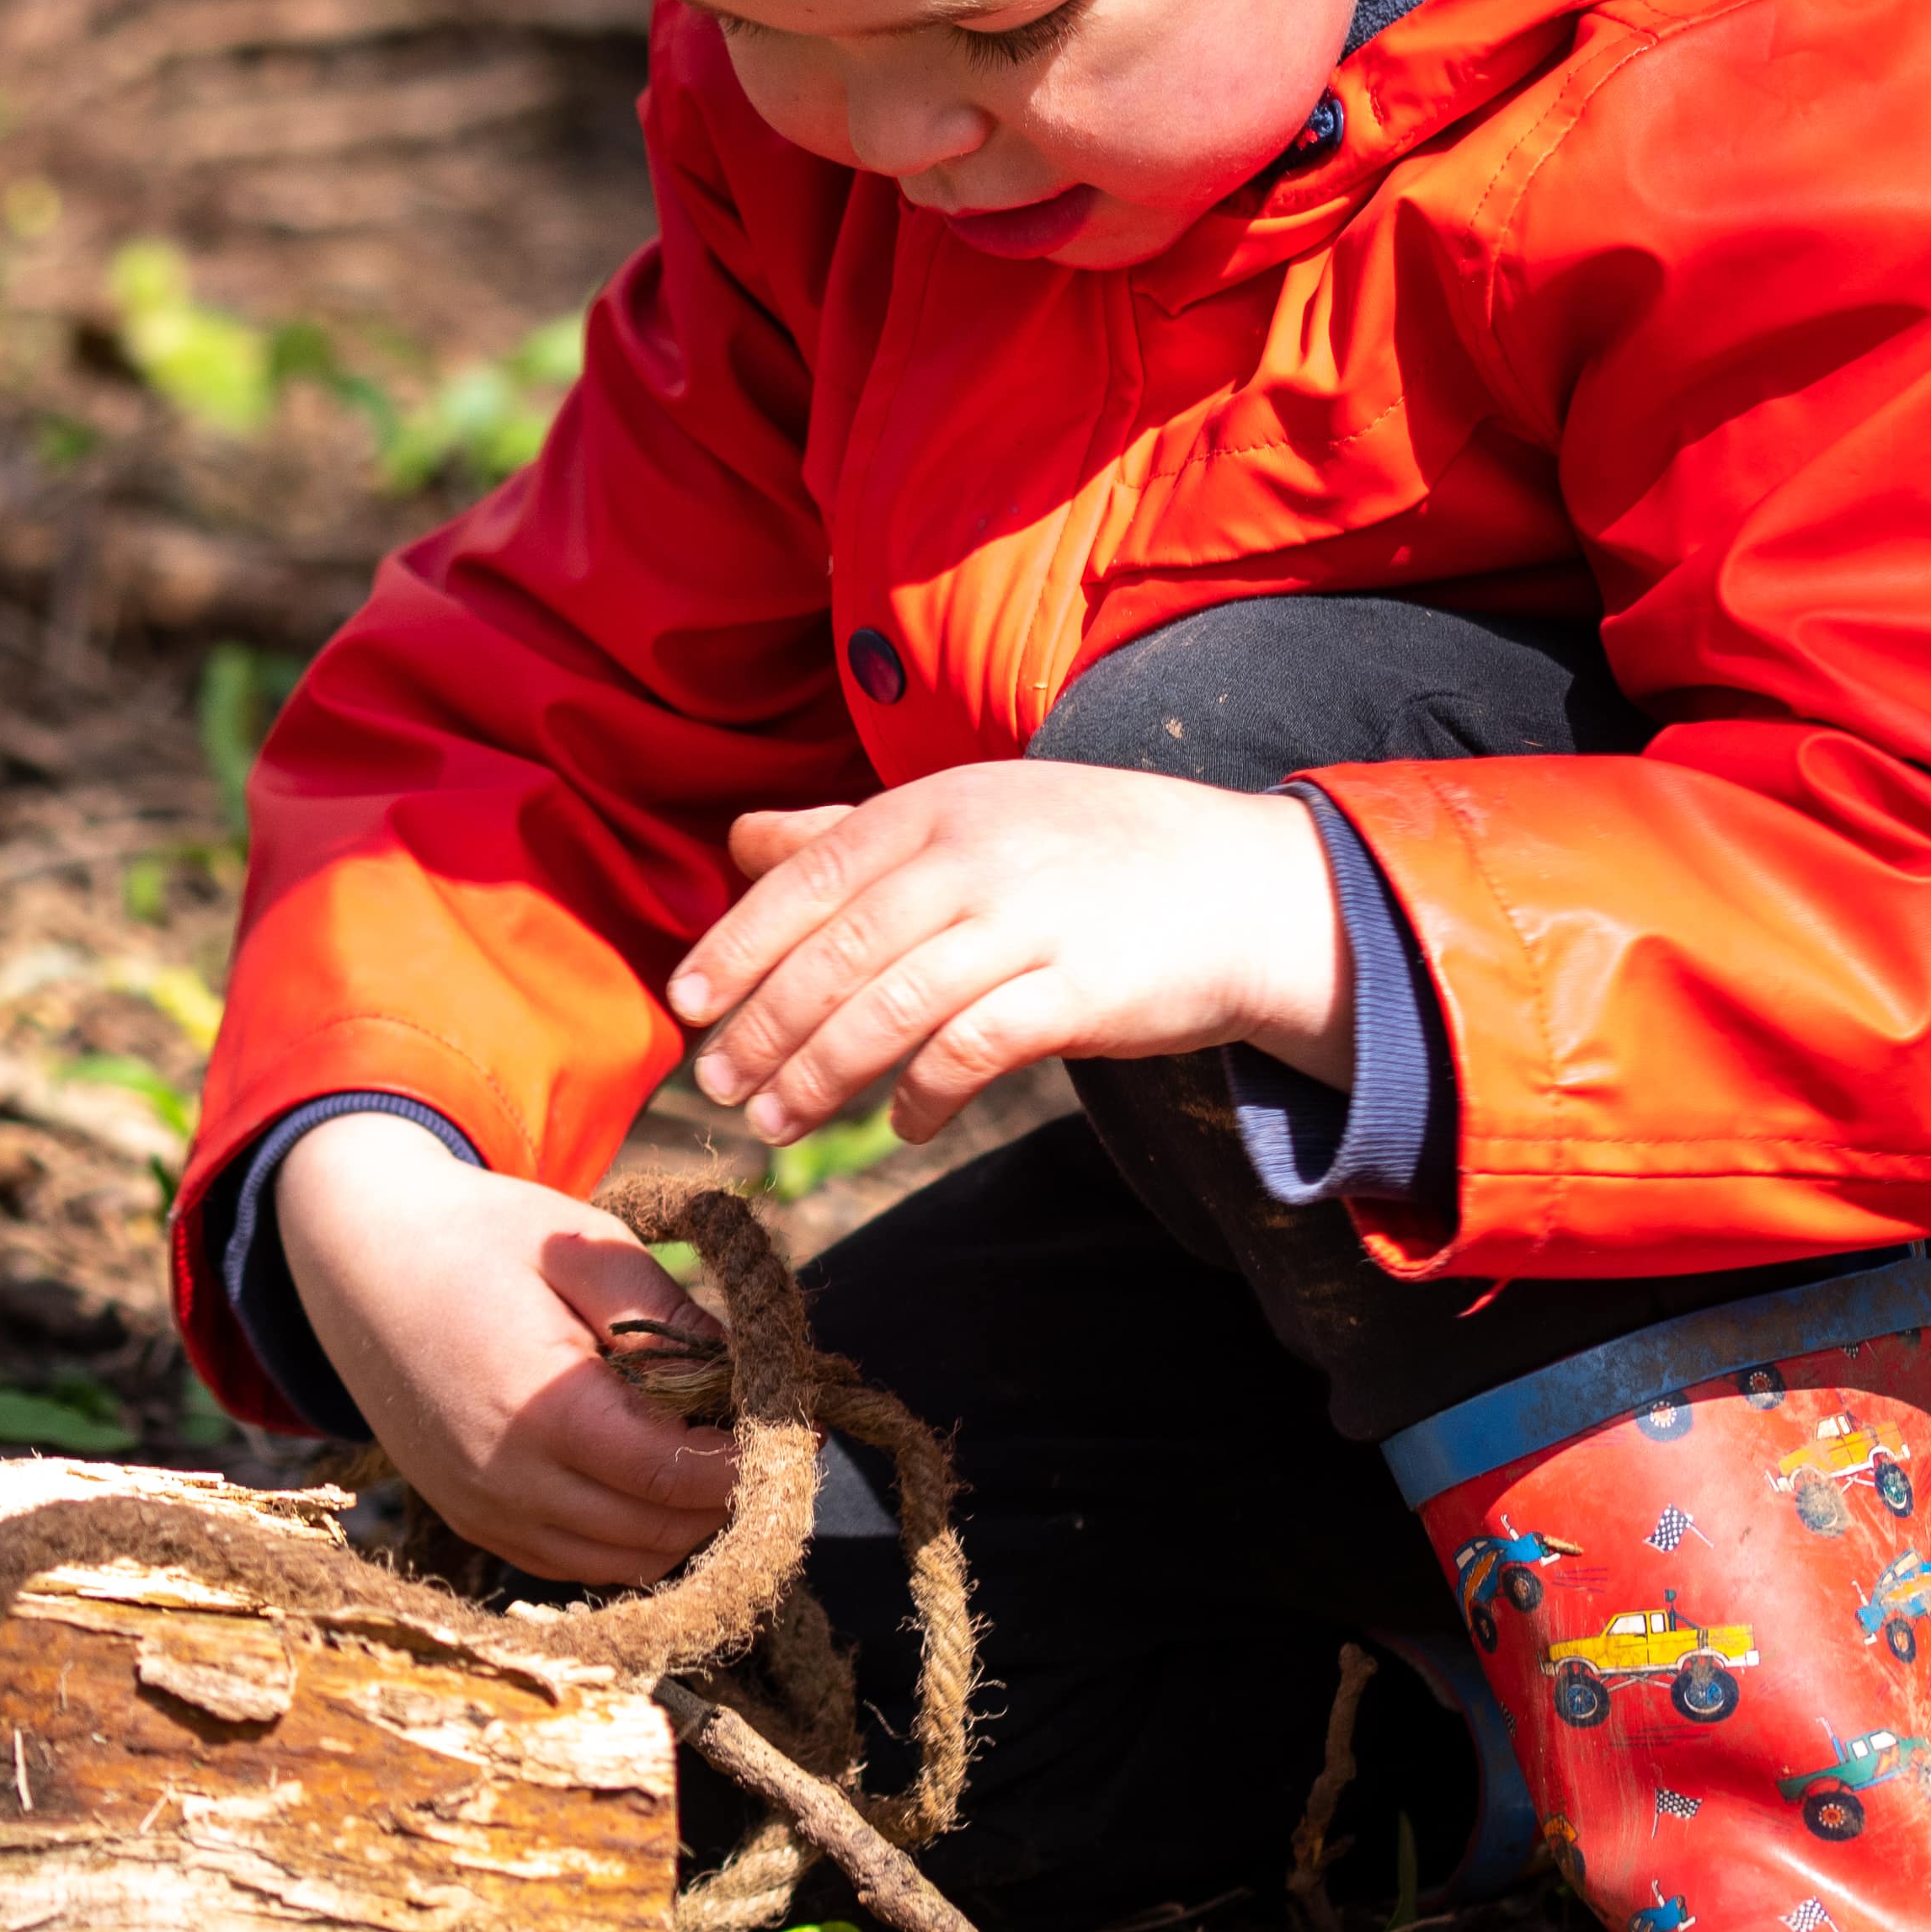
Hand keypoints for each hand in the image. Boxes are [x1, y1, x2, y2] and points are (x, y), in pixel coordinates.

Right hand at [274, 1111, 737, 1585]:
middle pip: (655, 1535)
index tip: (793, 1433)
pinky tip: (648, 1478)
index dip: (746, 1464)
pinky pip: (571, 1560)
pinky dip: (625, 1536)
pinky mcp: (469, 1521)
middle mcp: (505, 1481)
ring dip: (679, 1526)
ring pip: (619, 1563)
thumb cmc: (477, 1235)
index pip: (673, 1477)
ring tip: (711, 1458)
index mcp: (539, 1408)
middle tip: (762, 1444)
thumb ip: (670, 1318)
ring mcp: (481, 1512)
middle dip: (726, 1500)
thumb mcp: (586, 1248)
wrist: (355, 1255)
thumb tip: (746, 1376)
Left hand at [668, 763, 1349, 1143]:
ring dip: (823, 1075)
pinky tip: (906, 1124)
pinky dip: (927, 1095)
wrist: (1244, 888)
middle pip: (838, 952)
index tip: (686, 1004)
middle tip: (716, 1085)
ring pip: (891, 1008)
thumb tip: (741, 841)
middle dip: (765, 1026)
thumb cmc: (1086, 855)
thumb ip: (853, 835)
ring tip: (777, 1123)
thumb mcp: (970, 817)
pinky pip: (973, 1052)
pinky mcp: (1078, 990)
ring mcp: (1029, 921)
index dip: (738, 943)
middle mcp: (974, 855)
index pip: (810, 876)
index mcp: (936, 807)